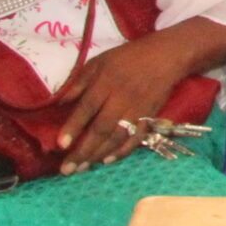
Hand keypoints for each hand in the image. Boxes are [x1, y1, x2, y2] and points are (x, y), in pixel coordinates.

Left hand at [54, 28, 200, 173]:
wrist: (167, 55)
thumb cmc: (127, 58)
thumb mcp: (98, 62)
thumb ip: (79, 83)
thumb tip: (58, 103)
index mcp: (106, 83)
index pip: (87, 108)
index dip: (74, 127)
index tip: (60, 146)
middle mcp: (122, 98)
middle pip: (101, 129)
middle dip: (83, 151)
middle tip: (67, 170)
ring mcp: (138, 109)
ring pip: (117, 137)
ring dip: (99, 155)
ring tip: (82, 169)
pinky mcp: (149, 116)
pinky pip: (136, 137)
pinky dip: (123, 151)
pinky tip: (108, 161)